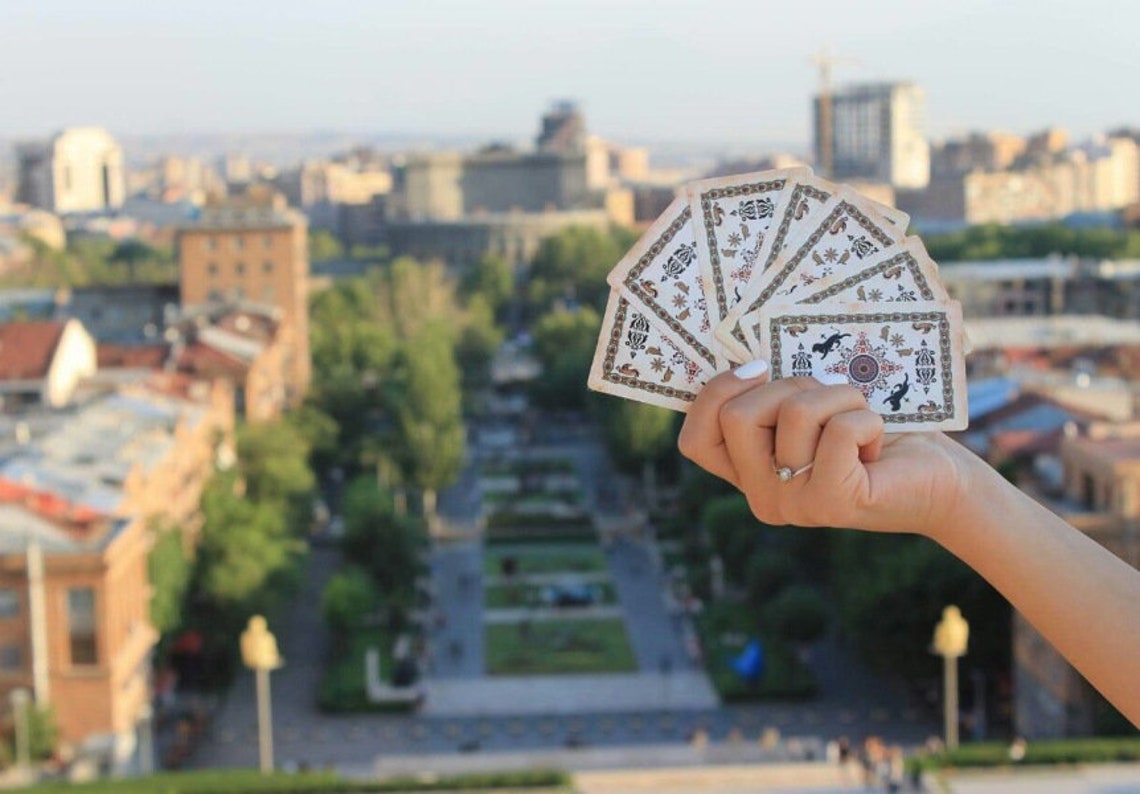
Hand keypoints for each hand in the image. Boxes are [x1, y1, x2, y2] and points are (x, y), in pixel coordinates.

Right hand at [678, 364, 979, 536]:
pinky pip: (838, 430)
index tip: (759, 369)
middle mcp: (761, 497)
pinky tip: (878, 442)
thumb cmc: (873, 431)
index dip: (715, 395)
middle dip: (788, 385)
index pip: (694, 441)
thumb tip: (747, 351)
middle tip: (826, 396)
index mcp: (749, 474)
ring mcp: (794, 504)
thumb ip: (774, 396)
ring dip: (838, 396)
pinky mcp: (833, 503)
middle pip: (737, 416)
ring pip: (793, 414)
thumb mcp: (811, 408)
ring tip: (860, 416)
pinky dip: (866, 417)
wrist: (938, 478)